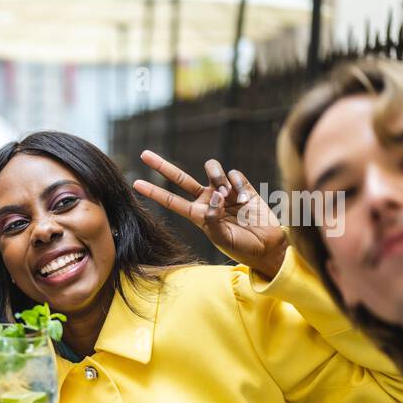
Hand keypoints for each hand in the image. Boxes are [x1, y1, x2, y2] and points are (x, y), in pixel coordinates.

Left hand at [133, 151, 287, 279]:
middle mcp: (208, 200)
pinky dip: (238, 183)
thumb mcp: (223, 239)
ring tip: (228, 194)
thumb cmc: (242, 247)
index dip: (154, 192)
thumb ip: (214, 220)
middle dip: (162, 166)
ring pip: (211, 169)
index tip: (135, 184)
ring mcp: (224, 191)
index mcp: (198, 214)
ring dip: (217, 176)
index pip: (171, 201)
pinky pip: (233, 174)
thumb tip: (214, 196)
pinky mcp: (243, 186)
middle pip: (181, 178)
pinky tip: (245, 199)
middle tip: (143, 154)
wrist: (268, 245)